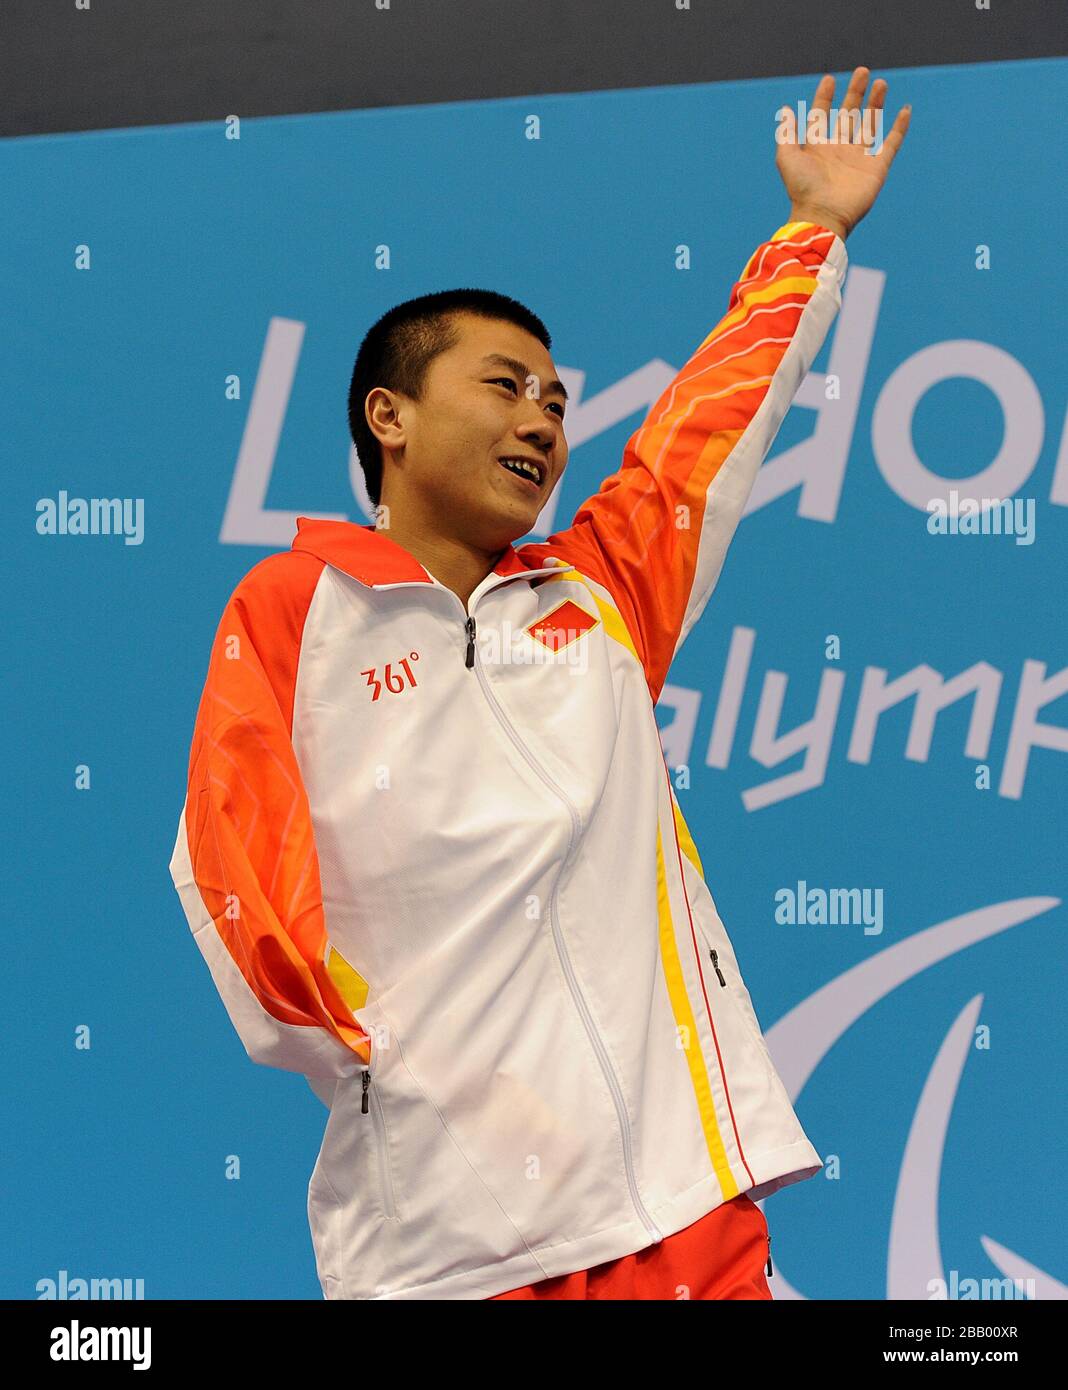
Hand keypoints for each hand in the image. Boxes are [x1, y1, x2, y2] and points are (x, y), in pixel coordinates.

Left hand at [775, 67, 910, 239]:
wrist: (822, 215)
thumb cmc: (802, 188)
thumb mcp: (787, 158)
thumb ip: (786, 133)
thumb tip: (785, 110)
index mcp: (818, 147)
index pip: (822, 116)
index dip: (825, 98)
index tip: (829, 79)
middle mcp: (839, 150)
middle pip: (849, 115)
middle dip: (855, 93)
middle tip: (862, 71)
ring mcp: (859, 159)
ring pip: (870, 124)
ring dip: (876, 104)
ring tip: (880, 83)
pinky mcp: (877, 168)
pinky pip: (891, 144)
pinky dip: (899, 128)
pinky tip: (904, 110)